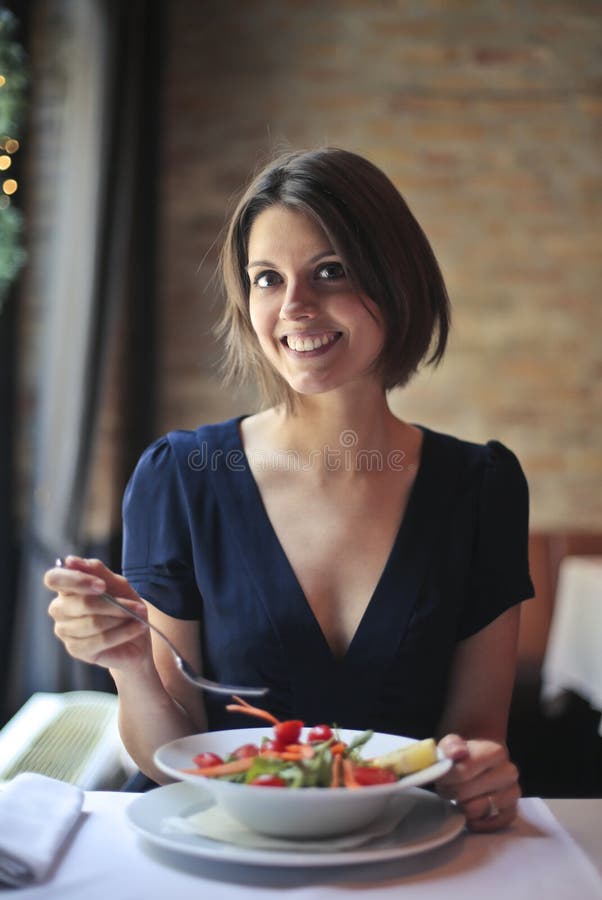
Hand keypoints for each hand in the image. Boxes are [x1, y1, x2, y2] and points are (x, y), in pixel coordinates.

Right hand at [44, 555, 151, 671]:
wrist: (136, 636)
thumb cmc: (124, 606)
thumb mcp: (116, 584)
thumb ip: (96, 570)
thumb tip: (70, 561)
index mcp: (66, 588)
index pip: (54, 578)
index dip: (77, 580)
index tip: (101, 585)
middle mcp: (59, 608)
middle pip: (81, 603)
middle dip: (114, 604)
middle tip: (138, 606)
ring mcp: (64, 631)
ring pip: (93, 623)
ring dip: (122, 618)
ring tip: (138, 616)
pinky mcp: (75, 649)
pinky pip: (100, 640)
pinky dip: (123, 633)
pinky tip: (137, 628)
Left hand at [436, 734, 520, 831]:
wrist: (482, 759)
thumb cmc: (465, 754)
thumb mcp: (452, 743)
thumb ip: (451, 746)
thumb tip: (457, 752)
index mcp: (496, 752)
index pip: (463, 772)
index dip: (446, 777)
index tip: (441, 774)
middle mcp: (508, 773)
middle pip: (465, 793)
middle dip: (450, 791)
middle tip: (448, 786)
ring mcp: (512, 794)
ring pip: (475, 811)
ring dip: (461, 806)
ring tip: (459, 796)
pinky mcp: (510, 813)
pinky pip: (487, 826)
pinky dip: (474, 821)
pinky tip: (470, 809)